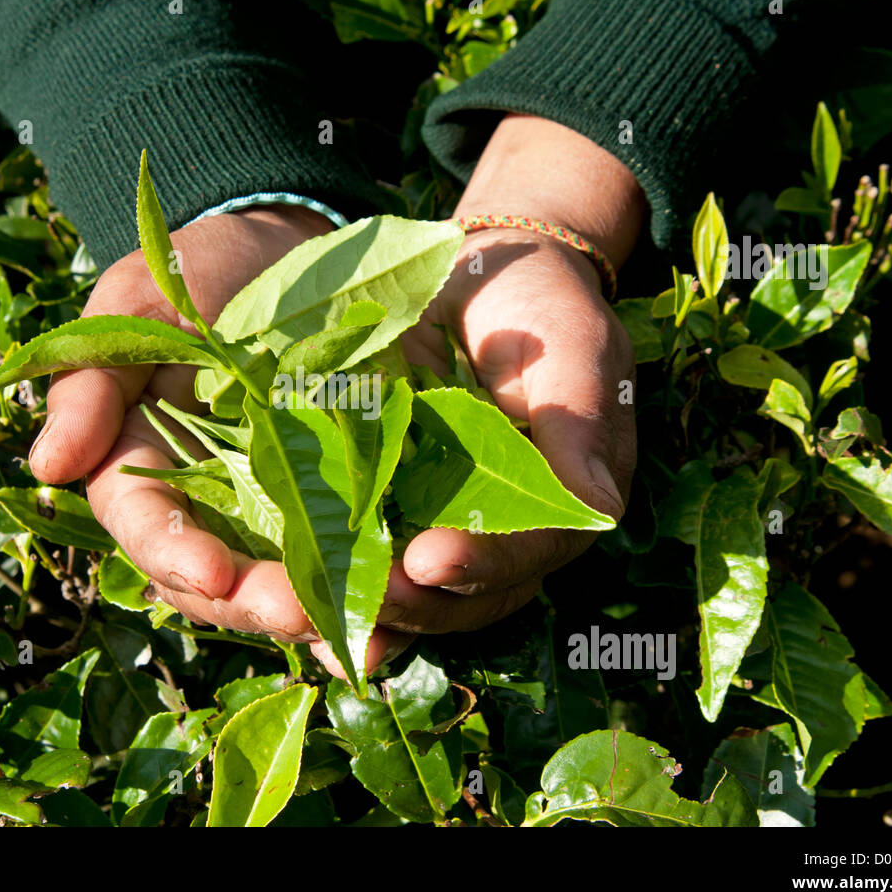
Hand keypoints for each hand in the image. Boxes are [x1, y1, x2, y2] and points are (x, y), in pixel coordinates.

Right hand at [29, 204, 365, 650]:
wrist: (293, 249)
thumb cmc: (201, 272)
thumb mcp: (138, 304)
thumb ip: (91, 379)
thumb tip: (48, 467)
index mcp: (143, 466)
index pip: (147, 525)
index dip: (174, 554)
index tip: (213, 572)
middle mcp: (206, 506)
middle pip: (217, 581)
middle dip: (254, 602)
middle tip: (302, 611)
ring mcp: (273, 513)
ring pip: (280, 588)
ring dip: (314, 613)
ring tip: (358, 623)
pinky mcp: (338, 506)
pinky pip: (345, 564)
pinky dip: (363, 595)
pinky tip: (396, 619)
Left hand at [353, 114, 644, 662]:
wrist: (476, 273)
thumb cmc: (538, 304)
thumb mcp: (572, 346)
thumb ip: (580, 420)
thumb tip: (598, 510)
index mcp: (557, 505)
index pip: (527, 554)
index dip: (482, 564)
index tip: (431, 559)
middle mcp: (499, 531)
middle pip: (464, 597)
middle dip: (414, 606)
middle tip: (367, 598)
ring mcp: (437, 524)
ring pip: (411, 596)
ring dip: (367, 614)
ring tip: (316, 618)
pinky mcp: (384, 507)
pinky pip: (360, 560)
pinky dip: (331, 591)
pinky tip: (294, 606)